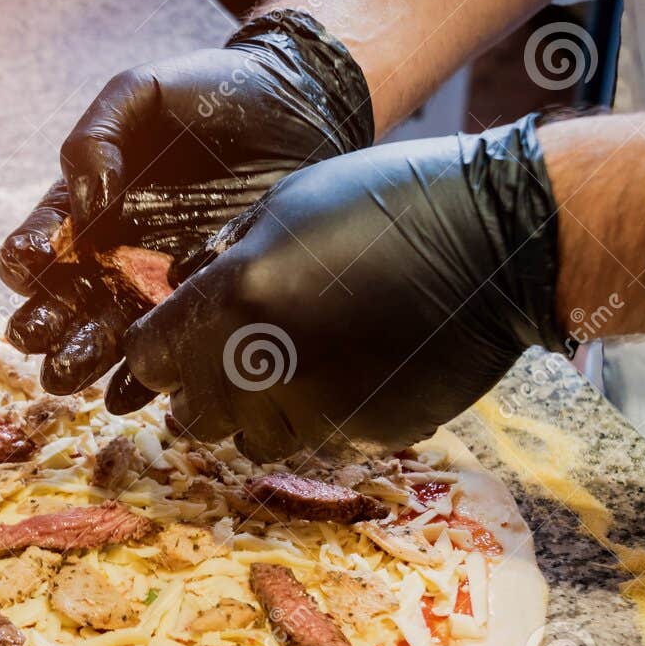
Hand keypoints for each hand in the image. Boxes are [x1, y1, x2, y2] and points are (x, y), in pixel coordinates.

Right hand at [0, 10, 372, 400]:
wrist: (302, 111)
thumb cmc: (214, 94)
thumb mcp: (143, 90)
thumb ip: (98, 133)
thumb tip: (86, 203)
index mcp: (87, 209)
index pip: (39, 243)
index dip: (25, 260)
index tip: (30, 267)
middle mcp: (113, 257)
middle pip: (63, 303)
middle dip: (45, 326)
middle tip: (39, 340)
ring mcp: (156, 289)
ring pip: (104, 338)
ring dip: (81, 361)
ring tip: (70, 375)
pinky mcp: (203, 309)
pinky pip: (166, 353)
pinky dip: (142, 382)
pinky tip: (127, 395)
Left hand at [117, 115, 566, 460]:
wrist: (494, 242)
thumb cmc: (386, 202)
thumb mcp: (285, 204)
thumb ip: (223, 255)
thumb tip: (182, 291)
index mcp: (235, 299)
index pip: (151, 357)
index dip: (155, 352)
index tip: (169, 342)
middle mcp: (264, 365)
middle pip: (190, 415)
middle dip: (196, 392)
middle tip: (222, 362)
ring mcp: (315, 408)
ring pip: (246, 441)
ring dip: (250, 415)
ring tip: (281, 372)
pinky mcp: (361, 434)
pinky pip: (311, 442)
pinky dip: (310, 420)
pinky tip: (336, 377)